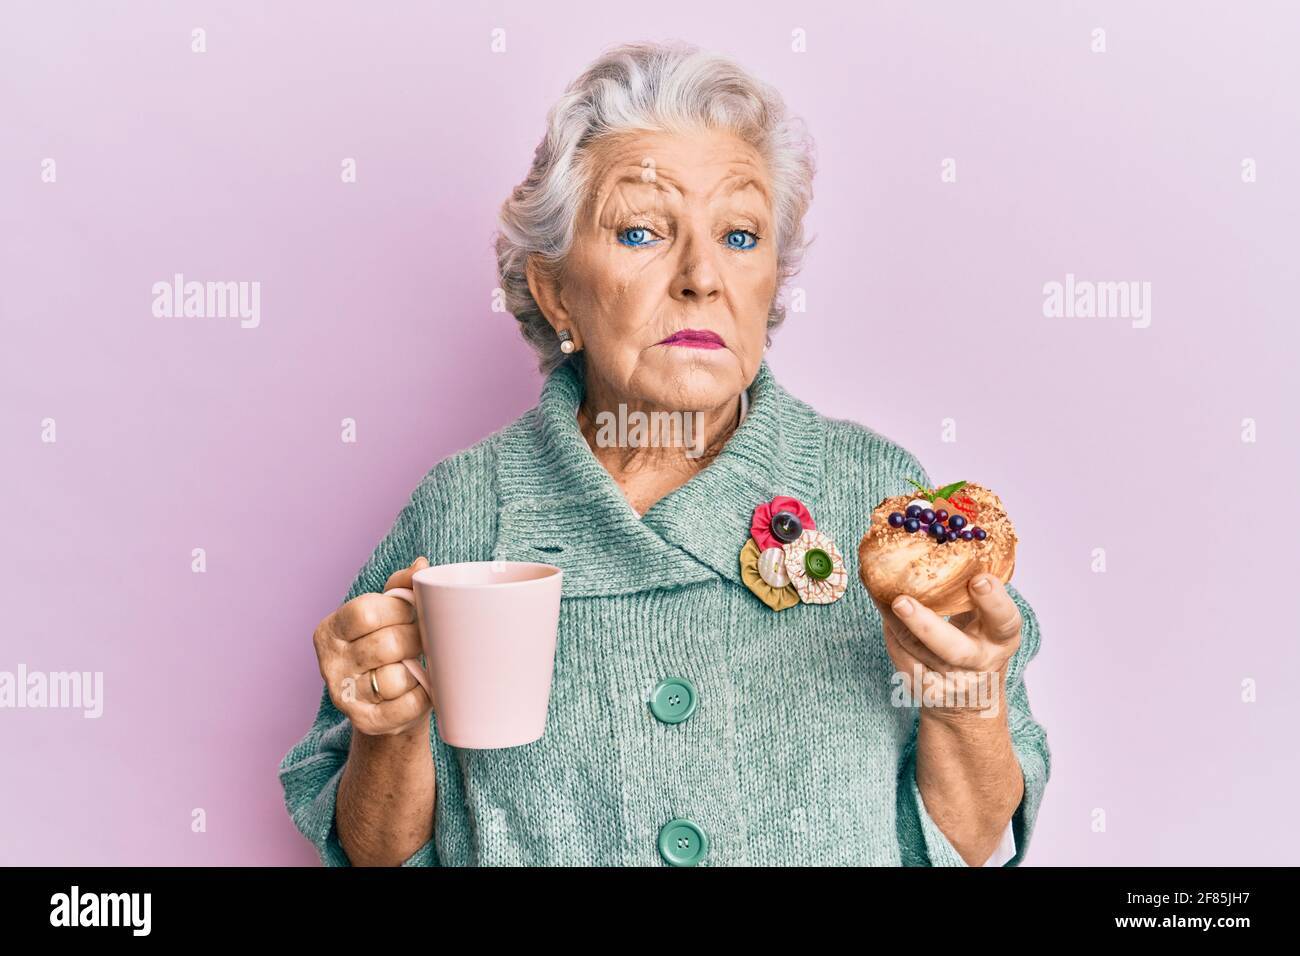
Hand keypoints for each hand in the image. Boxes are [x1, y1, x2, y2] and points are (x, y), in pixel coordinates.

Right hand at [313, 556, 433, 736]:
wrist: (386, 700)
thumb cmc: (388, 645)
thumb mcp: (388, 613)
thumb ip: (401, 586)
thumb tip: (420, 565)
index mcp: (329, 631)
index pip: (366, 612)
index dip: (398, 609)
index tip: (411, 612)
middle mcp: (329, 665)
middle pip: (387, 645)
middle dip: (414, 640)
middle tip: (420, 641)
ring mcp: (344, 697)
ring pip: (395, 678)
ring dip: (415, 670)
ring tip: (415, 666)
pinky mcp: (365, 722)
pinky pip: (407, 705)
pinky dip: (421, 696)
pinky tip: (418, 688)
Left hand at [871, 573, 1022, 719]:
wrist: (972, 699)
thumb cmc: (979, 641)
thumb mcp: (989, 619)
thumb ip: (976, 592)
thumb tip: (946, 540)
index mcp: (1002, 639)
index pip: (1004, 620)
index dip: (993, 601)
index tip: (978, 578)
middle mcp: (979, 663)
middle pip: (952, 649)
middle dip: (925, 625)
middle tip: (901, 601)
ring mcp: (951, 681)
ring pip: (916, 650)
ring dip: (893, 620)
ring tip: (878, 591)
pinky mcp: (925, 690)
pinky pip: (901, 658)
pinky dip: (890, 632)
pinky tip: (883, 609)